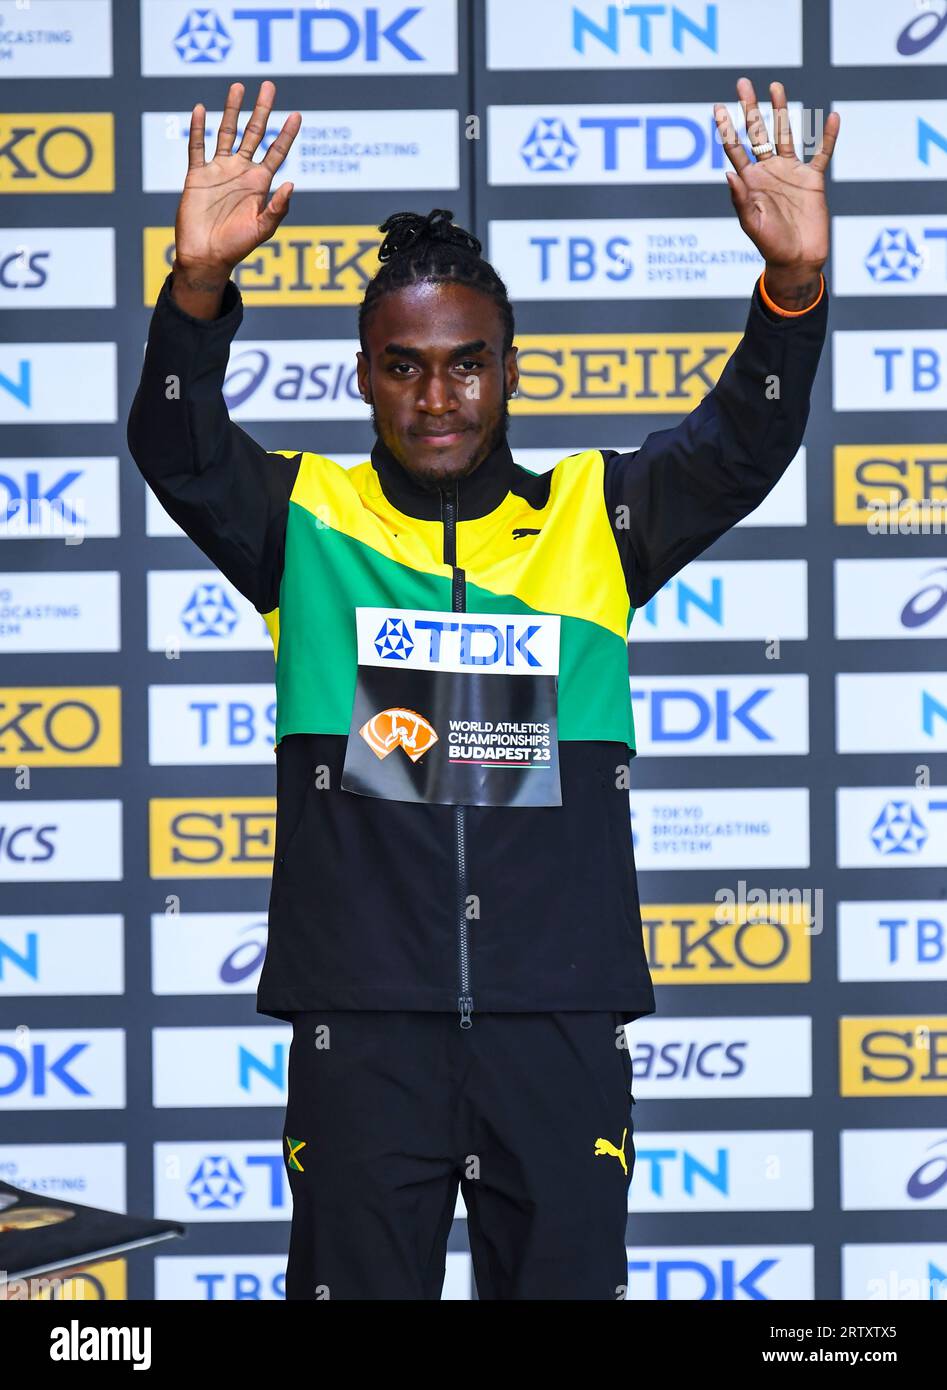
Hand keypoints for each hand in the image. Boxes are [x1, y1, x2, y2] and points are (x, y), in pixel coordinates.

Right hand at [174, 79, 300, 277]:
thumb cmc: (236, 247)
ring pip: (225, 132)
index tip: (297, 114)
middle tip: (269, 86)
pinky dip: (198, 128)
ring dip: (231, 110)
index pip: (276, 152)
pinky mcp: (197, 175)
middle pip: (253, 134)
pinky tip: (200, 109)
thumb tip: (291, 184)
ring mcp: (218, 171)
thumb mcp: (262, 230)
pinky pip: (197, 147)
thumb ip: (277, 208)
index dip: (287, 134)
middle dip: (262, 110)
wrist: (206, 257)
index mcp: (259, 184)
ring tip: (237, 87)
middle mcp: (240, 172)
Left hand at [714, 78, 839, 308]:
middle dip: (749, 109)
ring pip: (785, 134)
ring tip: (775, 87)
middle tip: (742, 83)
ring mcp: (791, 172)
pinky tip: (832, 118)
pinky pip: (822, 153)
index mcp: (751, 181)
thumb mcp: (754, 225)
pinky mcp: (813, 179)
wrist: (798, 261)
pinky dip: (828, 137)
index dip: (727, 129)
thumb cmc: (771, 247)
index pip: (736, 149)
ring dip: (780, 110)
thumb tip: (728, 173)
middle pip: (758, 132)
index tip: (716, 108)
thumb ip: (741, 200)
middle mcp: (769, 171)